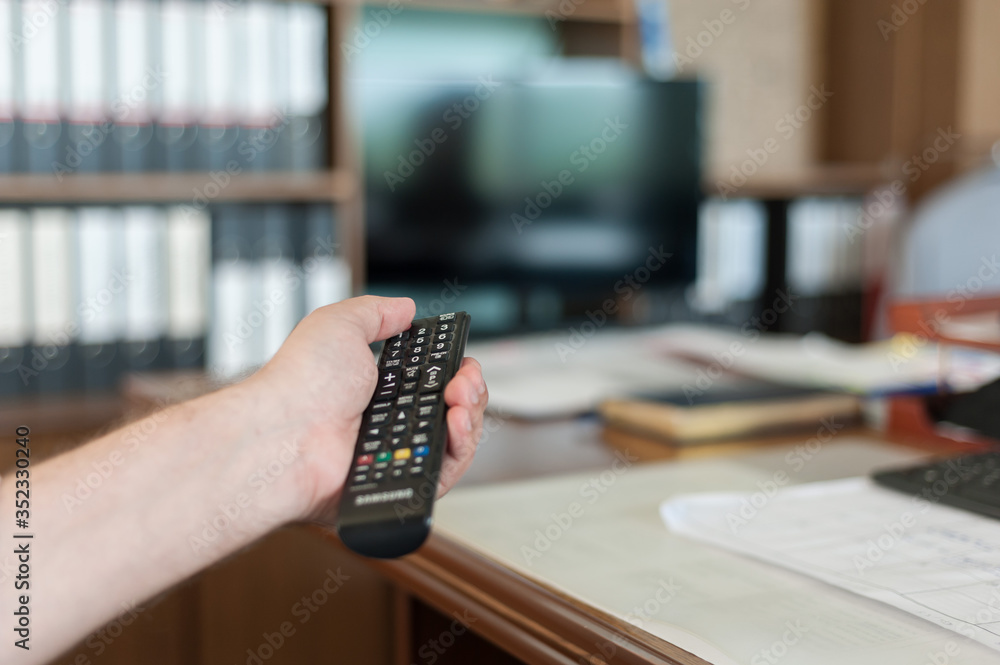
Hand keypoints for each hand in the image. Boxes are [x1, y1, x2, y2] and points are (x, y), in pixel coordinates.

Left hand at [248, 296, 486, 524]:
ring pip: (454, 439)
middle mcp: (385, 422)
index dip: (452, 370)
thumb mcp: (339, 323)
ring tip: (459, 397)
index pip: (430, 380)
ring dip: (469, 414)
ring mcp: (394, 454)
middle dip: (468, 389)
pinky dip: (460, 446)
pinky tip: (454, 423)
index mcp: (373, 387)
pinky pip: (446, 471)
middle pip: (449, 409)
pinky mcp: (399, 483)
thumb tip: (405, 307)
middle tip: (464, 378)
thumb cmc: (301, 382)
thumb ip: (376, 312)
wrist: (287, 433)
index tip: (461, 360)